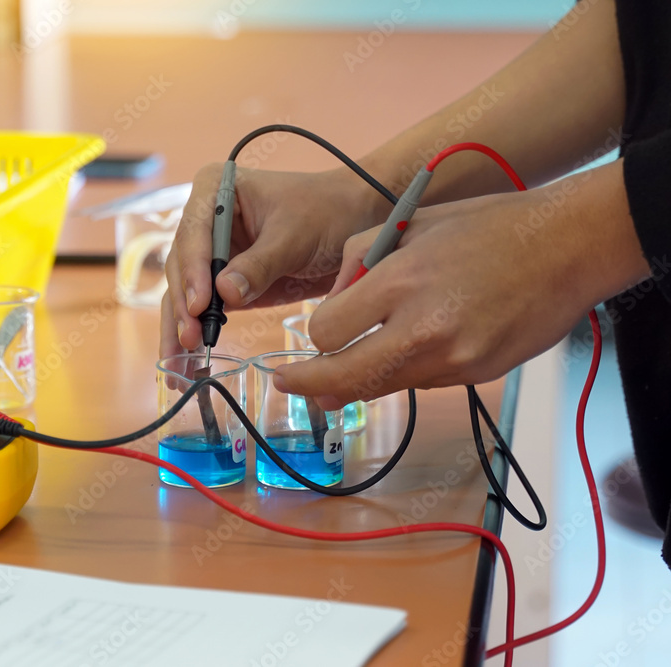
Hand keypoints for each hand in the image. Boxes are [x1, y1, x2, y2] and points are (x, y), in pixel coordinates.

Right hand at [160, 164, 383, 357]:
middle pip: (182, 266)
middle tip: (190, 338)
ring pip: (184, 292)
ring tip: (179, 362)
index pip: (194, 233)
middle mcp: (205, 220)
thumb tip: (224, 294)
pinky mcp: (223, 282)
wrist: (355, 222)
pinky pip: (203, 309)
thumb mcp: (295, 236)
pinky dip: (197, 333)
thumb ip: (260, 265)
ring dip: (180, 328)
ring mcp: (212, 253)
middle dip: (184, 305)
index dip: (193, 270)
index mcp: (216, 190)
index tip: (198, 304)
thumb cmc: (328, 212)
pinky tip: (188, 362)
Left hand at [274, 162, 649, 408]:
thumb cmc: (486, 226)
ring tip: (333, 376)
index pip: (326, 332)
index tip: (315, 331)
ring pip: (381, 386)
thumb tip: (331, 309)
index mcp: (402, 282)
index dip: (314, 334)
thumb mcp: (408, 224)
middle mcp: (425, 329)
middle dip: (307, 384)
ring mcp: (454, 359)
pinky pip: (419, 381)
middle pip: (343, 379)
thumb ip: (357, 264)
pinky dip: (403, 369)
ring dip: (355, 380)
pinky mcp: (475, 375)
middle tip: (285, 382)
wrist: (568, 247)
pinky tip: (412, 346)